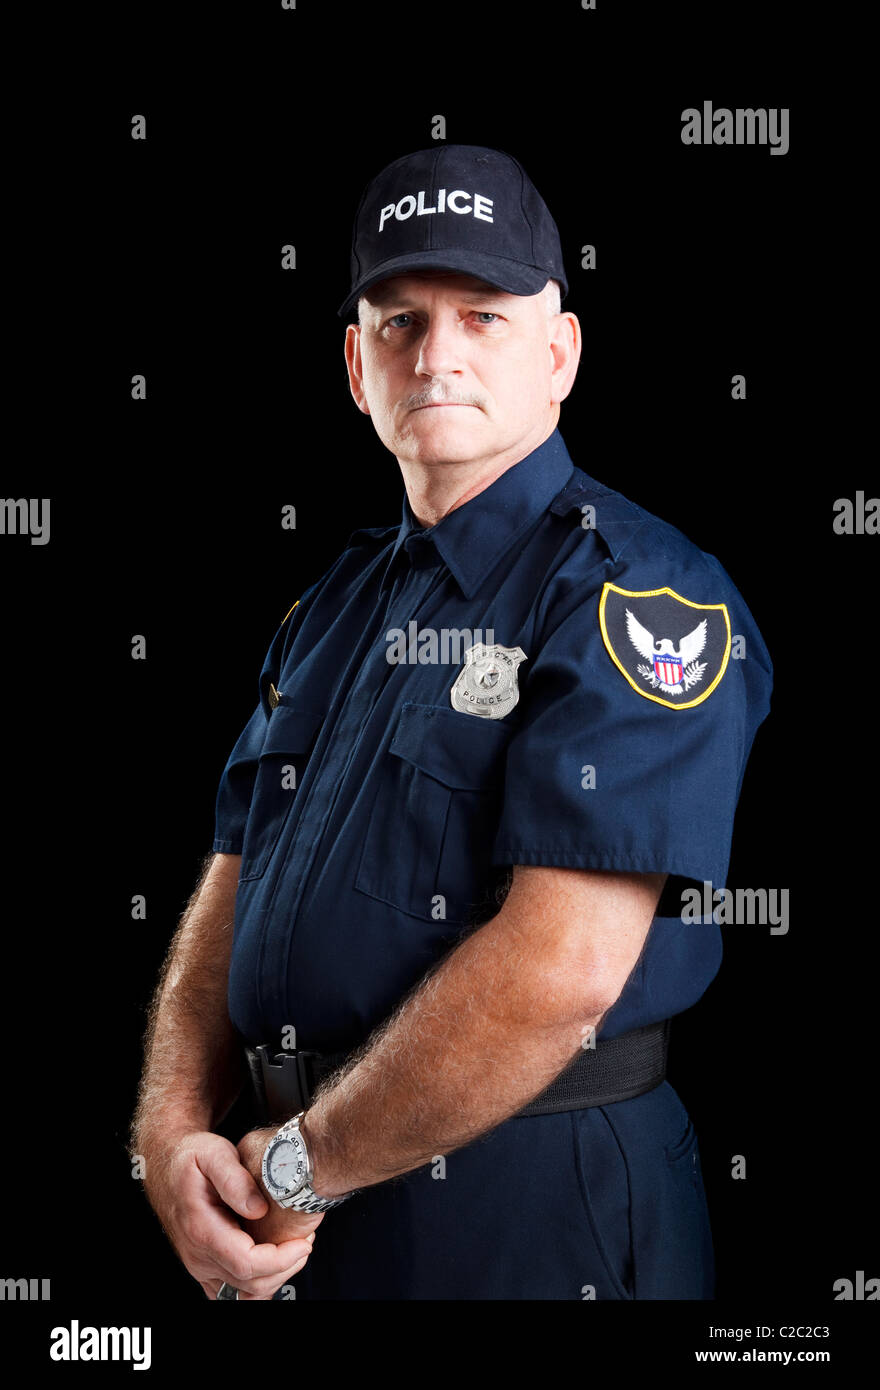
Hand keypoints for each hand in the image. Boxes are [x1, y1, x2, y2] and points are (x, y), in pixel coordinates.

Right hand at [141, 1128, 316, 1300]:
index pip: (247, 1263)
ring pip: (244, 1295)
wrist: (167, 1166)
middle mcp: (198, 1255)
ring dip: (275, 1278)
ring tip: (294, 1249)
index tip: (303, 1242)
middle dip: (286, 1267)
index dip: (281, 1259)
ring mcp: (201, 1266)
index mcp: (201, 1229)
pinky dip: (260, 1283)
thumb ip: (235, 1179)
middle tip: (305, 1240)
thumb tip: (258, 1208)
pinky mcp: (205, 1269)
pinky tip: (274, 1260)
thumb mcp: (213, 1153)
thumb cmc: (190, 1158)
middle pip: (251, 1285)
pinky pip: (234, 1293)